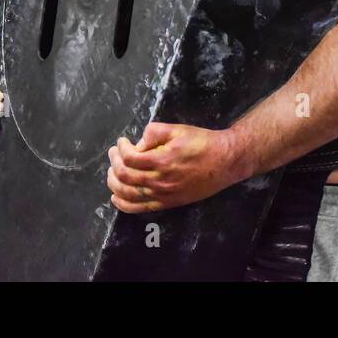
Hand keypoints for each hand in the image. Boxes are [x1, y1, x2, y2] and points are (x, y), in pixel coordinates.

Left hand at [107, 123, 241, 213]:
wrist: (225, 161)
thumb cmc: (202, 143)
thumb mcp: (178, 129)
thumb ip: (154, 132)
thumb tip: (138, 143)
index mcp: (162, 161)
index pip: (129, 158)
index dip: (121, 149)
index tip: (122, 142)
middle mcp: (160, 181)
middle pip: (124, 176)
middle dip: (114, 163)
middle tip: (114, 153)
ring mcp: (163, 195)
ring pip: (128, 194)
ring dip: (114, 183)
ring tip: (112, 171)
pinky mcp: (168, 203)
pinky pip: (139, 208)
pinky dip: (123, 204)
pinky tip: (116, 197)